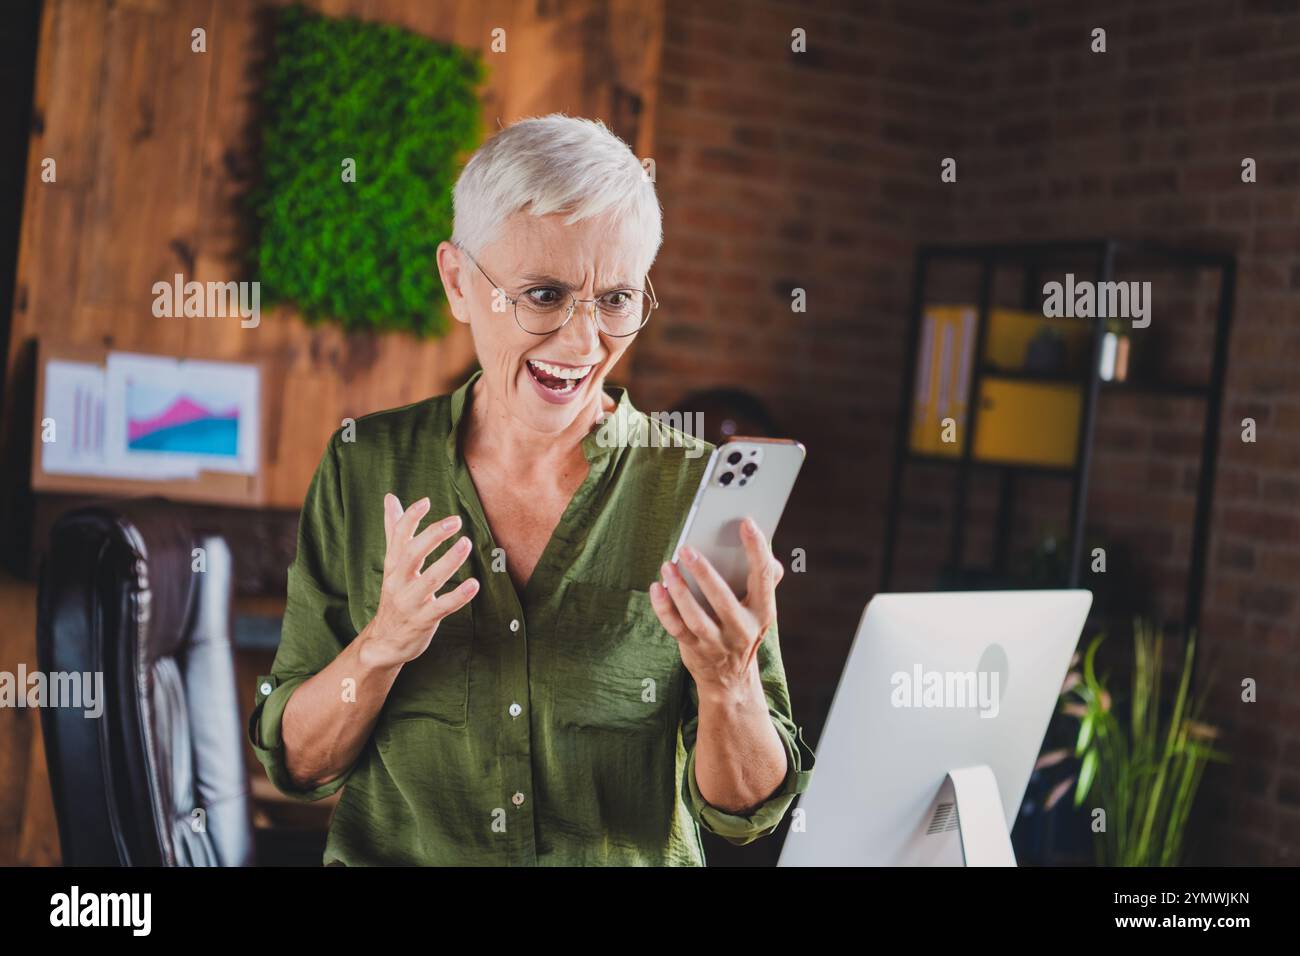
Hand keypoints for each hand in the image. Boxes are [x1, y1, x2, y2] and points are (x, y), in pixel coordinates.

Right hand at [362, 493, 477, 668]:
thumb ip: (394, 531)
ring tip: (467, 544)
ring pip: (429, 580)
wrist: (384, 641)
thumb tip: (390, 498)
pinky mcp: (423, 620)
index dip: (409, 518)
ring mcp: (410, 602)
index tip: (426, 502)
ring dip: (449, 561)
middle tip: (455, 521)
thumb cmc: (394, 596)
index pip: (397, 537)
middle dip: (432, 536)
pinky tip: (474, 583)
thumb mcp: (392, 564)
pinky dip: (458, 596)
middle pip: (412, 554)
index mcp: (393, 566)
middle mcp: (398, 582)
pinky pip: (442, 607)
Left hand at [649, 516, 783, 696]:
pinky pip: (675, 627)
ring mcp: (717, 643)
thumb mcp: (760, 609)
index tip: (746, 522)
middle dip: (704, 573)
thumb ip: (765, 580)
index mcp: (763, 612)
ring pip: (695, 617)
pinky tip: (656, 588)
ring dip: (679, 590)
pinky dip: (663, 608)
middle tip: (687, 548)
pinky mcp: (694, 649)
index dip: (757, 549)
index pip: (763, 577)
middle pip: (723, 599)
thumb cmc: (743, 627)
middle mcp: (742, 630)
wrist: (731, 678)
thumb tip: (769, 556)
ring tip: (667, 566)